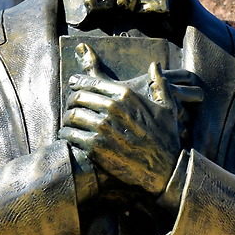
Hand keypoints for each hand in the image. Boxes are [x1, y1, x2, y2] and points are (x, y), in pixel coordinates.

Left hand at [59, 43, 202, 196]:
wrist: (165, 169)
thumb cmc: (166, 138)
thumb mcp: (168, 108)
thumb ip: (159, 84)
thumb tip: (155, 65)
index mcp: (126, 95)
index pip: (92, 82)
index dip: (78, 83)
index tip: (73, 85)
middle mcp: (113, 108)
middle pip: (78, 97)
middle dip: (71, 101)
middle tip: (70, 107)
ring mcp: (103, 128)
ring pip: (71, 115)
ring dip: (67, 119)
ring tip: (68, 123)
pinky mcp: (96, 147)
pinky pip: (71, 135)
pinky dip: (66, 135)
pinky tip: (68, 137)